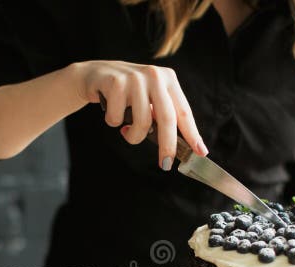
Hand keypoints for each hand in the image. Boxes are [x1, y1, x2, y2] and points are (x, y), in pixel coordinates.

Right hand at [71, 60, 207, 169]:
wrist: (94, 75)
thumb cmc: (126, 93)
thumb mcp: (149, 98)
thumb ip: (162, 115)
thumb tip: (177, 145)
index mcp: (168, 79)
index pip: (184, 111)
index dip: (192, 134)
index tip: (200, 152)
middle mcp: (155, 76)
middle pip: (167, 119)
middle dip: (167, 146)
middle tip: (165, 165)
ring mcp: (135, 78)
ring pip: (141, 123)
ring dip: (132, 136)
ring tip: (126, 130)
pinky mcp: (116, 83)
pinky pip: (118, 119)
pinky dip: (113, 122)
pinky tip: (110, 110)